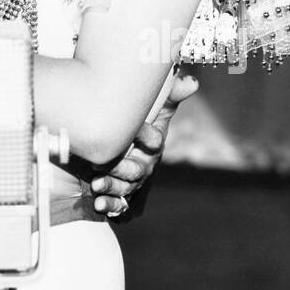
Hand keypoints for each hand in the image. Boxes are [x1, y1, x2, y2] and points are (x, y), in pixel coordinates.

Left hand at [90, 71, 198, 215]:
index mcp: (151, 145)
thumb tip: (193, 82)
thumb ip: (167, 95)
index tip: (136, 132)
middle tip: (101, 165)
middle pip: (137, 171)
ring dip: (111, 188)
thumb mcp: (146, 109)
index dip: (145, 135)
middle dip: (120, 169)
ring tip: (96, 185)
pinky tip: (100, 203)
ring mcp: (130, 183)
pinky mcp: (118, 197)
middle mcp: (142, 166)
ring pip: (126, 189)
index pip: (153, 140)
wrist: (100, 147)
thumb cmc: (130, 127)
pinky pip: (119, 207)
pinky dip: (110, 206)